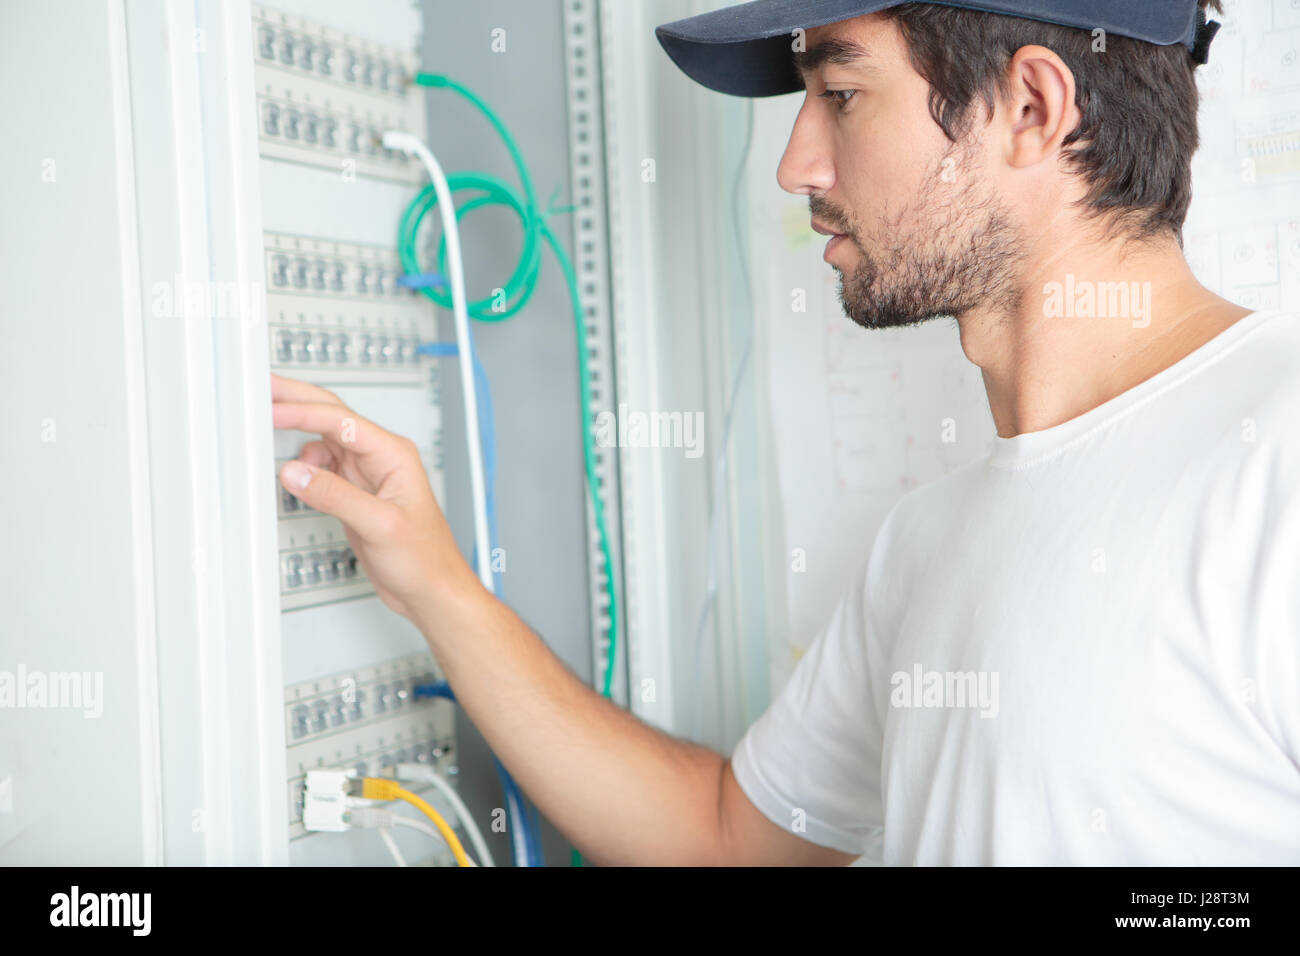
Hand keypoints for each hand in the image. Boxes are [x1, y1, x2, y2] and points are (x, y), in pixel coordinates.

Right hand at [271, 373, 479, 620]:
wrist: (430, 590)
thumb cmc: (425, 559)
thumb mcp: (380, 526)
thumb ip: (336, 496)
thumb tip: (295, 472)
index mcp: (394, 454)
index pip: (340, 420)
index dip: (302, 411)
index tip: (271, 408)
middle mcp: (379, 458)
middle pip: (330, 416)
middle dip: (295, 400)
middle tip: (260, 388)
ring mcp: (364, 474)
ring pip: (322, 439)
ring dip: (295, 432)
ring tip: (264, 428)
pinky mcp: (352, 493)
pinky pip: (319, 467)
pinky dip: (300, 465)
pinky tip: (291, 475)